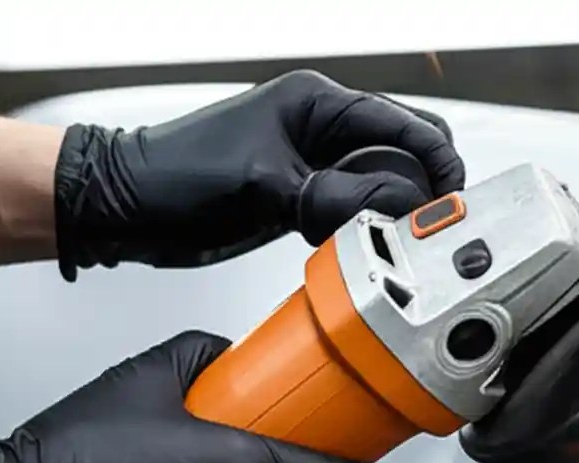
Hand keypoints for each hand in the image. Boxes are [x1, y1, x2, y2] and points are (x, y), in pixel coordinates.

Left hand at [53, 69, 465, 279]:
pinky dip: (368, 227)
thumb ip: (335, 197)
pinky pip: (356, 208)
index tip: (453, 199)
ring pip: (383, 183)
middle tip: (428, 226)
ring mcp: (314, 161)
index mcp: (316, 102)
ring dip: (395, 211)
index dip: (437, 160)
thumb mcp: (265, 186)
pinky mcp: (304, 195)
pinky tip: (360, 245)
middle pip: (404, 151)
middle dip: (423, 187)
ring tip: (393, 239)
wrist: (126, 208)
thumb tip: (397, 210)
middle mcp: (321, 126)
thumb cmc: (175, 177)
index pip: (404, 122)